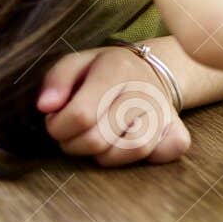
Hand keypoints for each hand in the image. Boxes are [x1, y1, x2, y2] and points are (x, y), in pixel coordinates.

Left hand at [38, 47, 190, 166]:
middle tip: (74, 133)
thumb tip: (46, 106)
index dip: (59, 127)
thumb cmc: (104, 72)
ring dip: (105, 154)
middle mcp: (145, 90)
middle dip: (74, 144)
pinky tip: (127, 143)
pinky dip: (143, 157)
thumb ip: (57, 80)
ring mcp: (164, 111)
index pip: (81, 115)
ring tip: (98, 140)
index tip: (56, 121)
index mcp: (118, 69)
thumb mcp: (78, 64)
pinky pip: (162, 154)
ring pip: (131, 150)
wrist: (149, 70)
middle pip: (98, 139)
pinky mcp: (176, 129)